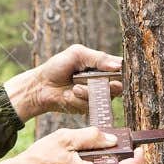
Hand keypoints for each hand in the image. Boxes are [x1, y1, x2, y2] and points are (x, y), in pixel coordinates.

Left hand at [3, 44, 123, 120]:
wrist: (41, 86)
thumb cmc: (57, 67)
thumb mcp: (77, 54)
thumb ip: (98, 58)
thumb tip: (118, 65)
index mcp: (102, 67)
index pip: (120, 69)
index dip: (122, 72)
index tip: (117, 72)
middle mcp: (102, 82)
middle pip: (118, 87)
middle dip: (109, 85)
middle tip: (104, 84)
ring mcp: (95, 97)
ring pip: (103, 98)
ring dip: (88, 93)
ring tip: (74, 87)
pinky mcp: (87, 108)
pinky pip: (90, 106)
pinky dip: (78, 100)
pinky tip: (69, 95)